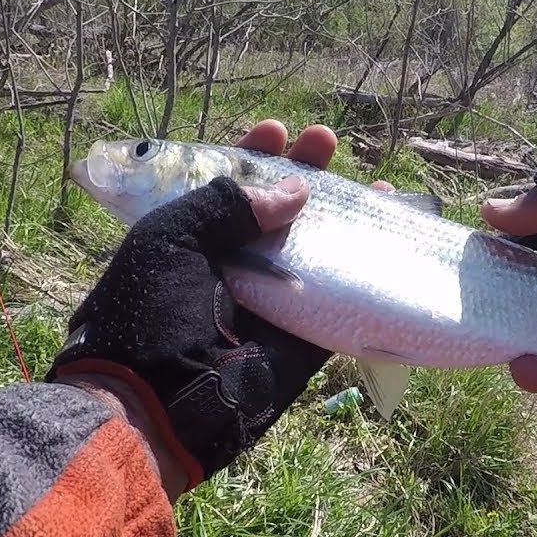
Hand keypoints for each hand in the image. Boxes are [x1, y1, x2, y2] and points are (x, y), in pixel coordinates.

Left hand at [48, 120, 345, 495]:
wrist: (158, 406)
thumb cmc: (149, 314)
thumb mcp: (170, 240)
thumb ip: (225, 204)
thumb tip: (292, 193)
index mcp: (189, 242)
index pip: (225, 188)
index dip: (252, 157)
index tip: (276, 130)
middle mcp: (231, 266)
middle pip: (277, 212)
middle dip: (303, 174)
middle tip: (326, 142)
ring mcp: (270, 301)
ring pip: (314, 249)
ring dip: (342, 215)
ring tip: (370, 182)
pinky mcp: (303, 337)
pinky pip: (339, 298)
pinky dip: (364, 269)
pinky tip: (387, 234)